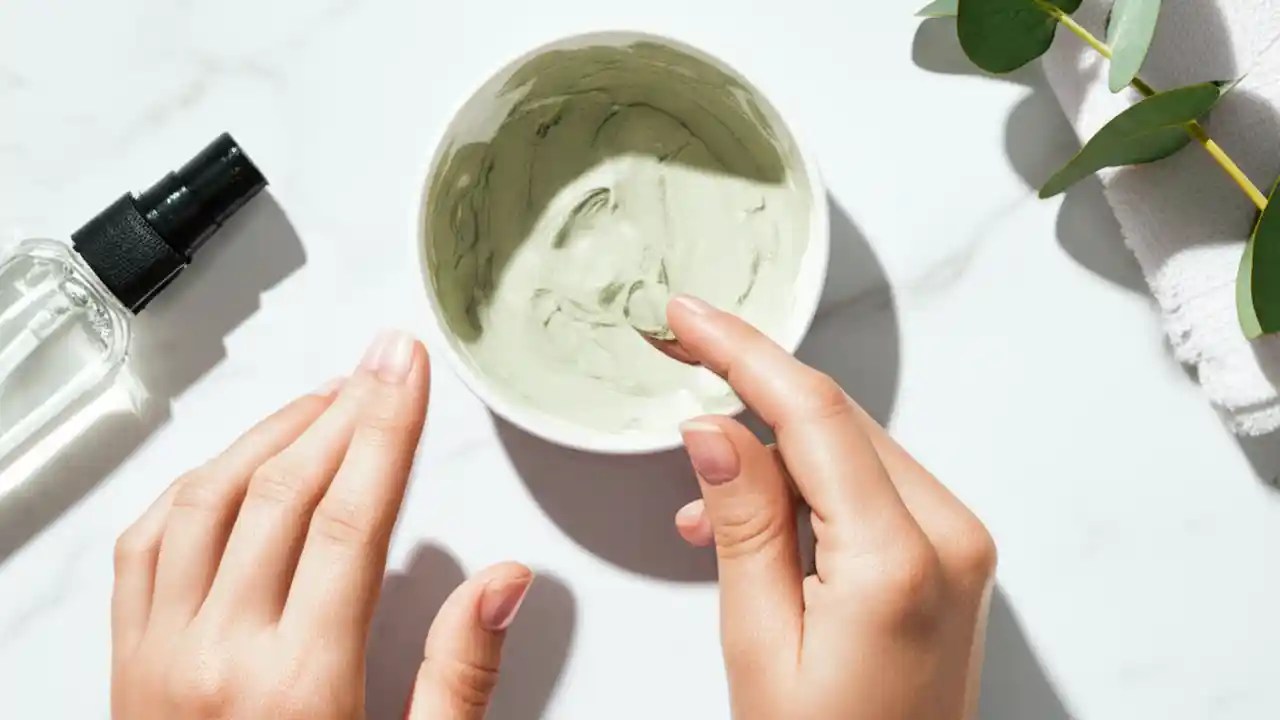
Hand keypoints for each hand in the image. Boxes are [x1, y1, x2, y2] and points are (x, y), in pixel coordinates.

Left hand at [111, 331, 532, 719]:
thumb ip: (460, 674)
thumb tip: (506, 580)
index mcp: (302, 683)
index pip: (354, 516)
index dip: (386, 428)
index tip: (406, 371)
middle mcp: (219, 657)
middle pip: (285, 492)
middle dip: (342, 410)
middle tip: (381, 362)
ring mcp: (159, 656)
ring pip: (207, 501)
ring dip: (269, 435)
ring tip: (323, 402)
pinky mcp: (126, 664)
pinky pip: (144, 545)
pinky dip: (191, 487)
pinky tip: (231, 469)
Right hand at [664, 297, 996, 719]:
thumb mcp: (758, 644)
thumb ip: (742, 524)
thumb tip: (713, 429)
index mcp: (898, 559)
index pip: (813, 415)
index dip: (743, 352)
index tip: (687, 317)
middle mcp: (948, 538)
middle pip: (837, 423)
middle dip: (754, 391)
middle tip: (679, 360)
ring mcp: (959, 549)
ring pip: (851, 450)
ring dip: (776, 454)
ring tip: (703, 510)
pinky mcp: (951, 561)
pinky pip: (871, 490)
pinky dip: (810, 490)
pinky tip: (756, 530)